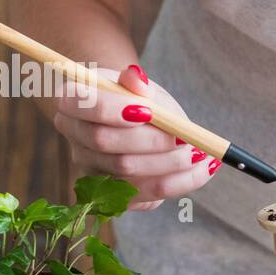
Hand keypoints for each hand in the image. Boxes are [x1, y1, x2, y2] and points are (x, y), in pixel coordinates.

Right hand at [52, 64, 220, 210]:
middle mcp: (75, 139)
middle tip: (185, 138)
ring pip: (127, 170)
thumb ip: (137, 82)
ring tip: (200, 152)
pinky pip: (146, 195)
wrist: (139, 124)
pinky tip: (204, 169)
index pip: (82, 105)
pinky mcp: (113, 196)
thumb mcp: (140, 85)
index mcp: (71, 102)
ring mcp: (90, 169)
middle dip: (150, 141)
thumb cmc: (137, 100)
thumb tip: (136, 78)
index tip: (149, 111)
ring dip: (170, 163)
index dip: (114, 110)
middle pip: (104, 142)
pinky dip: (181, 182)